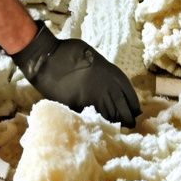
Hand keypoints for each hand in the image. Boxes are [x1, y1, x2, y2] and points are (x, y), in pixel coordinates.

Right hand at [11, 21, 140, 125]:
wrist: (46, 57)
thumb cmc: (68, 52)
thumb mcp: (94, 57)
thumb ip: (105, 72)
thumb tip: (110, 85)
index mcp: (113, 75)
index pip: (130, 98)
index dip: (133, 107)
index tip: (134, 113)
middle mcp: (106, 89)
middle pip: (123, 112)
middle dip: (126, 120)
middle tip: (127, 126)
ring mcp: (92, 100)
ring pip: (109, 118)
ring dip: (112, 124)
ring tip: (114, 128)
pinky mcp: (78, 108)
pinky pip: (90, 119)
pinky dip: (94, 123)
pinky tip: (95, 126)